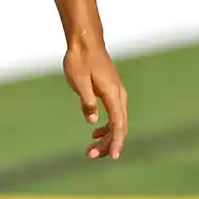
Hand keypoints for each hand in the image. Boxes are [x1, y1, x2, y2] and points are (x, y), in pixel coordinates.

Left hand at [63, 40, 128, 159]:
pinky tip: (95, 132)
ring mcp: (117, 94)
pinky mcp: (111, 93)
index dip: (116, 142)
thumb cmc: (80, 59)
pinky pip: (114, 115)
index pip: (118, 124)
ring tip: (90, 149)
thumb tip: (94, 121)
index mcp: (113, 94)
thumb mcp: (79, 82)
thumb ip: (88, 102)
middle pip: (119, 127)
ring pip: (117, 122)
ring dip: (106, 137)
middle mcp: (119, 96)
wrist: (85, 41)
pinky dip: (106, 127)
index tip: (113, 156)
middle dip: (107, 144)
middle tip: (89, 155)